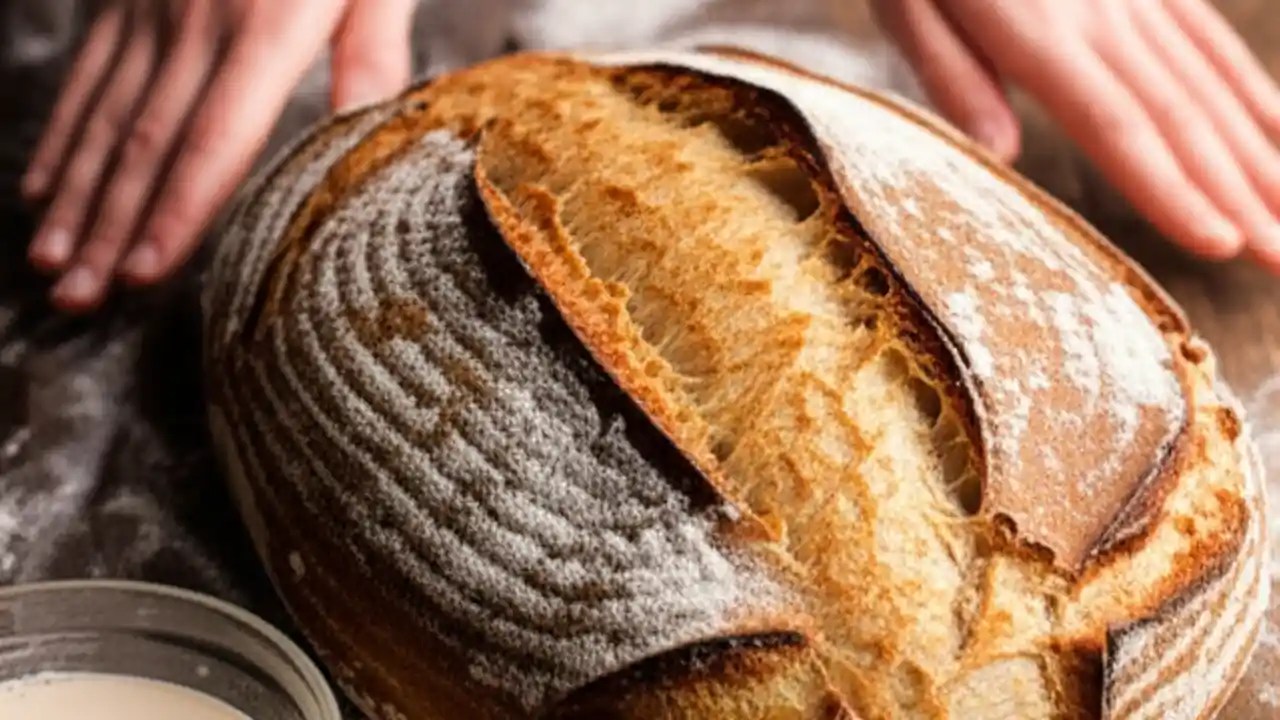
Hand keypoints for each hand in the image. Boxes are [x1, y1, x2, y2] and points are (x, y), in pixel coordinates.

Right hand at [22, 0, 415, 311]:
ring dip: (74, 195)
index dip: (174, 215)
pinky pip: (89, 74)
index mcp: (267, 29)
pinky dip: (64, 136)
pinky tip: (43, 185)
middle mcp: (197, 22)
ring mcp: (151, 6)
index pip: (212, 142)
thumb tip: (371, 137)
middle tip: (76, 298)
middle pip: (145, 144)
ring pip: (104, 116)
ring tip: (52, 262)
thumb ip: (370, 56)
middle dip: (108, 228)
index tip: (143, 275)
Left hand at [873, 0, 1279, 270]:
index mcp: (1034, 31)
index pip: (1117, 124)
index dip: (1170, 188)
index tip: (1222, 243)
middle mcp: (1102, 12)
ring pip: (1210, 83)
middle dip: (1242, 193)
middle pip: (1181, 115)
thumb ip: (952, 72)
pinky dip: (1252, 92)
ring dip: (1262, 156)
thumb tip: (999, 156)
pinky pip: (1208, 40)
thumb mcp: (907, 2)